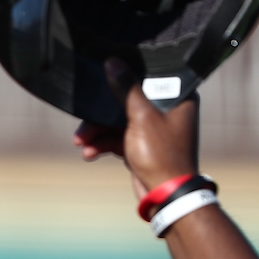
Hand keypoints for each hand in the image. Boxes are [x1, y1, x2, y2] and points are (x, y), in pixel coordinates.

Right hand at [72, 58, 201, 199]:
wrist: (165, 196)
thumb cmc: (161, 154)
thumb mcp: (141, 117)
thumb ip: (126, 89)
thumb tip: (112, 62)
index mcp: (178, 99)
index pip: (148, 77)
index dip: (124, 76)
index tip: (104, 75)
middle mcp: (167, 111)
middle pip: (127, 101)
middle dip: (101, 114)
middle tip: (83, 121)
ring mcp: (153, 130)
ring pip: (118, 122)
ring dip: (97, 132)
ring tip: (80, 143)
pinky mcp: (141, 147)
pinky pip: (117, 139)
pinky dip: (102, 144)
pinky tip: (88, 153)